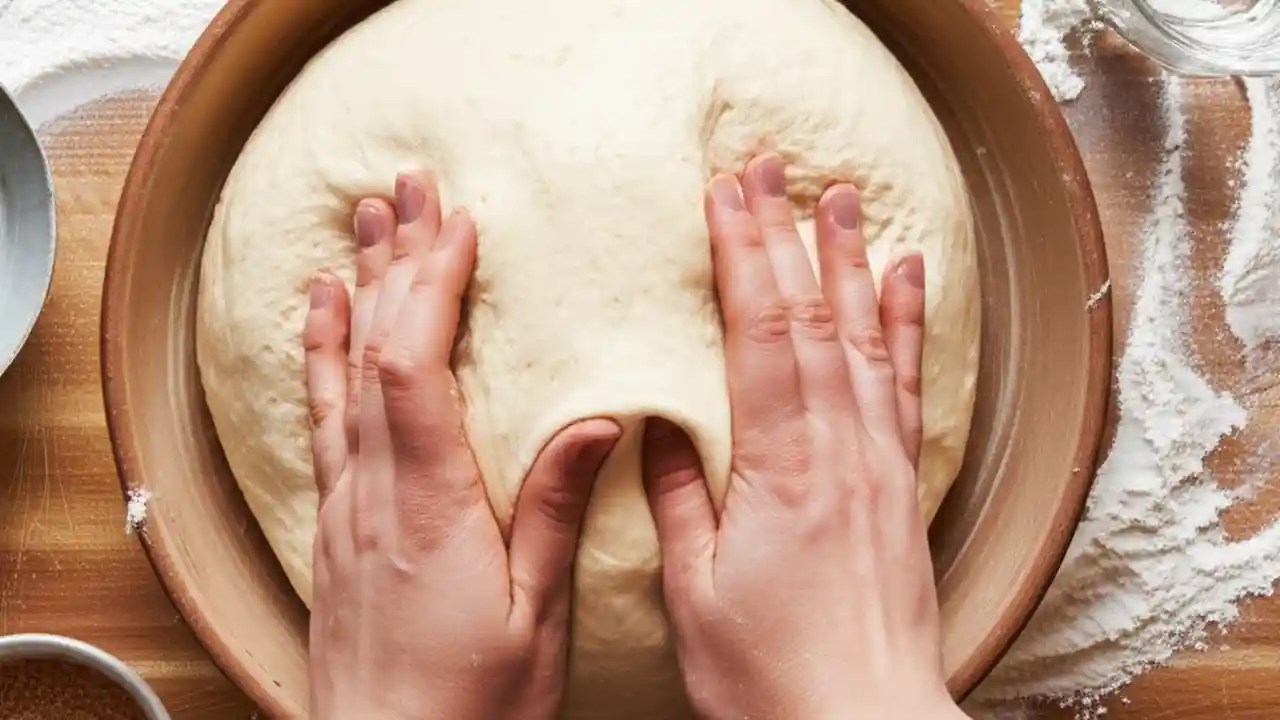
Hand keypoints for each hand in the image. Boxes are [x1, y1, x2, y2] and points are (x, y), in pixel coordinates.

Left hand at [303, 172, 620, 719]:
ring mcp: (345, 509)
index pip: (414, 370)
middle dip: (393, 263)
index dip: (431, 288)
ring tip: (360, 225)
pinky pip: (322, 421)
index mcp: (427, 509)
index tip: (459, 226)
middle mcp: (372, 495)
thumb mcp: (534, 618)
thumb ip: (554, 513)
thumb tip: (596, 421)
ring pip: (340, 379)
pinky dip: (321, 359)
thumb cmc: (469, 707)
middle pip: (371, 354)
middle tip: (406, 187)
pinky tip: (321, 320)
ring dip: (354, 294)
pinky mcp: (335, 529)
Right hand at [642, 155, 965, 718]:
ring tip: (840, 196)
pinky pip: (905, 385)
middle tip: (770, 167)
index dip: (743, 257)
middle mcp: (840, 450)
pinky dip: (907, 323)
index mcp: (782, 468)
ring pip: (866, 338)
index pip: (762, 334)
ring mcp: (878, 464)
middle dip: (787, 235)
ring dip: (850, 260)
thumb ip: (677, 500)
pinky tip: (906, 279)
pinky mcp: (899, 486)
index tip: (723, 195)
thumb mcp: (696, 592)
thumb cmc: (771, 675)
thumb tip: (656, 424)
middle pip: (814, 317)